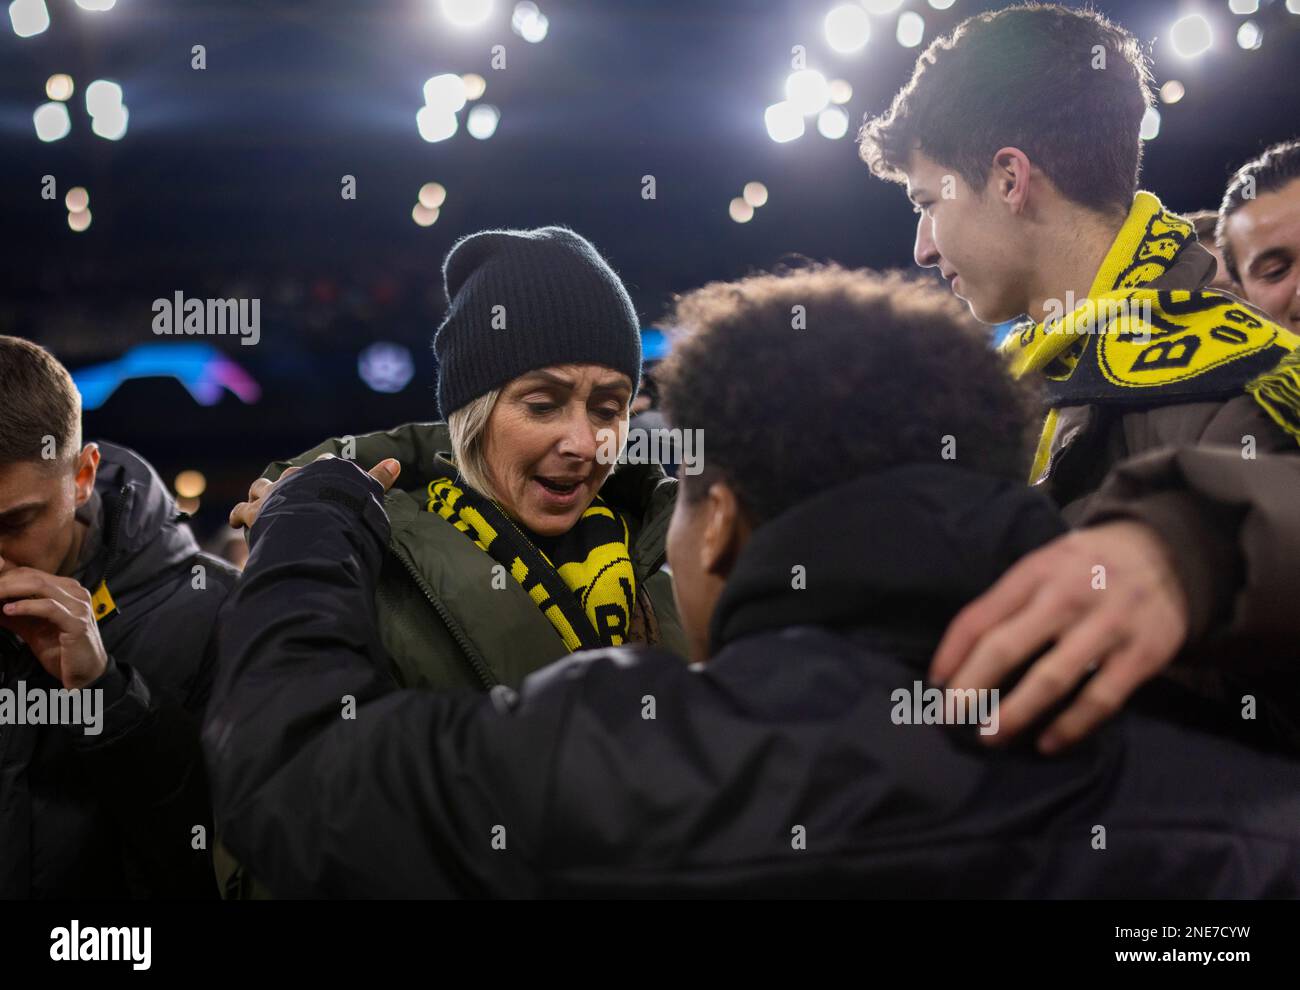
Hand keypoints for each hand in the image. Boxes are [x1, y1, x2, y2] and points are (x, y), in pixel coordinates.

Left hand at [0, 568, 109, 689]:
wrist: (85, 673)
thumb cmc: (62, 651)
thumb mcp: (32, 628)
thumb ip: (15, 614)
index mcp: (66, 590)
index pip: (30, 574)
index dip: (4, 577)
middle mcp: (75, 592)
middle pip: (32, 576)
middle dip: (3, 581)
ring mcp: (78, 605)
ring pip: (39, 585)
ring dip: (9, 589)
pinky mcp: (77, 622)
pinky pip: (48, 607)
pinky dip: (25, 606)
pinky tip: (9, 610)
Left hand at [229, 454, 400, 530]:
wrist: (319, 524)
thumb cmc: (348, 509)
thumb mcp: (369, 493)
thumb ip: (379, 478)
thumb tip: (395, 461)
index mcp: (323, 471)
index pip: (325, 465)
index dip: (326, 472)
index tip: (329, 480)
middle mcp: (296, 476)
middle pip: (291, 474)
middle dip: (292, 483)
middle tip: (295, 496)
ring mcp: (274, 493)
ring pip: (261, 487)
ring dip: (260, 494)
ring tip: (259, 503)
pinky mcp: (256, 511)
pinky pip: (241, 510)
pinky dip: (239, 516)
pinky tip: (238, 523)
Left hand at [930, 521, 1189, 753]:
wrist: (1166, 552)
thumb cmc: (1084, 568)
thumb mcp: (1043, 567)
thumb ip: (1007, 602)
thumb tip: (960, 657)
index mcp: (1034, 573)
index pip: (980, 617)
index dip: (952, 654)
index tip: (936, 685)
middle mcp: (1068, 596)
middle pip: (1006, 648)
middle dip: (972, 687)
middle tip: (950, 718)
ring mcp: (1107, 625)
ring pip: (1051, 678)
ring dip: (1014, 713)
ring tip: (989, 736)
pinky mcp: (1143, 654)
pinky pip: (1100, 698)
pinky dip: (1071, 726)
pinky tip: (1046, 743)